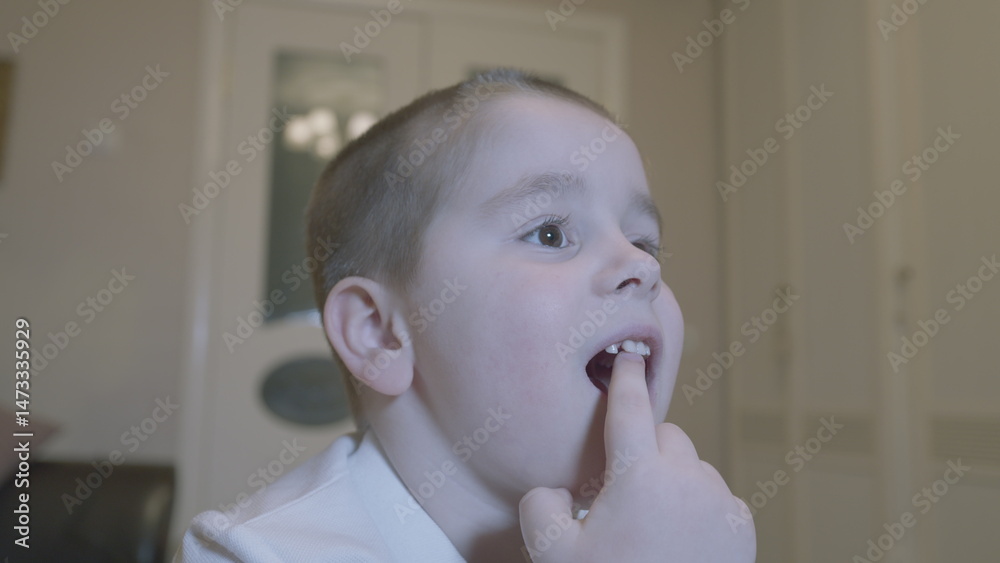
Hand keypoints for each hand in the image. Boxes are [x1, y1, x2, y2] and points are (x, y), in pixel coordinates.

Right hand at [519, 351, 755, 561]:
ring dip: (671, 479)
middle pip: (665, 436)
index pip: (630, 409)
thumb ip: (539, 507)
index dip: (625, 379)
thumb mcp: (554, 556)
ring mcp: (718, 502)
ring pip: (691, 466)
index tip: (629, 356)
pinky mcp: (740, 526)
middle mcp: (686, 479)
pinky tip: (679, 538)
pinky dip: (697, 504)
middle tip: (623, 490)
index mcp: (640, 476)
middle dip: (645, 449)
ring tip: (651, 524)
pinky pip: (715, 495)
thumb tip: (553, 491)